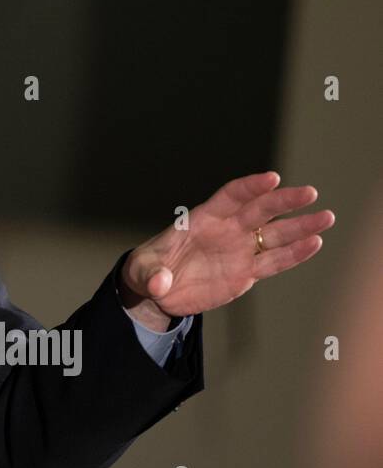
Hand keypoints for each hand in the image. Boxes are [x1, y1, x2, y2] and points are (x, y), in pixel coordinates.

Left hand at [119, 171, 334, 329]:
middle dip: (283, 201)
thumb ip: (151, 275)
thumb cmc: (148, 270)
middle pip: (259, 211)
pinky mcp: (245, 273)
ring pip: (273, 235)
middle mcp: (226, 230)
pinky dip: (293, 254)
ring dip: (299, 227)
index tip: (272, 178)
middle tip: (309, 193)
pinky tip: (314, 243)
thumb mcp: (142, 271)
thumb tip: (159, 285)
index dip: (250, 187)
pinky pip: (273, 262)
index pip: (230, 197)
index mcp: (201, 219)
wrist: (158, 290)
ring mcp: (238, 250)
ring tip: (326, 217)